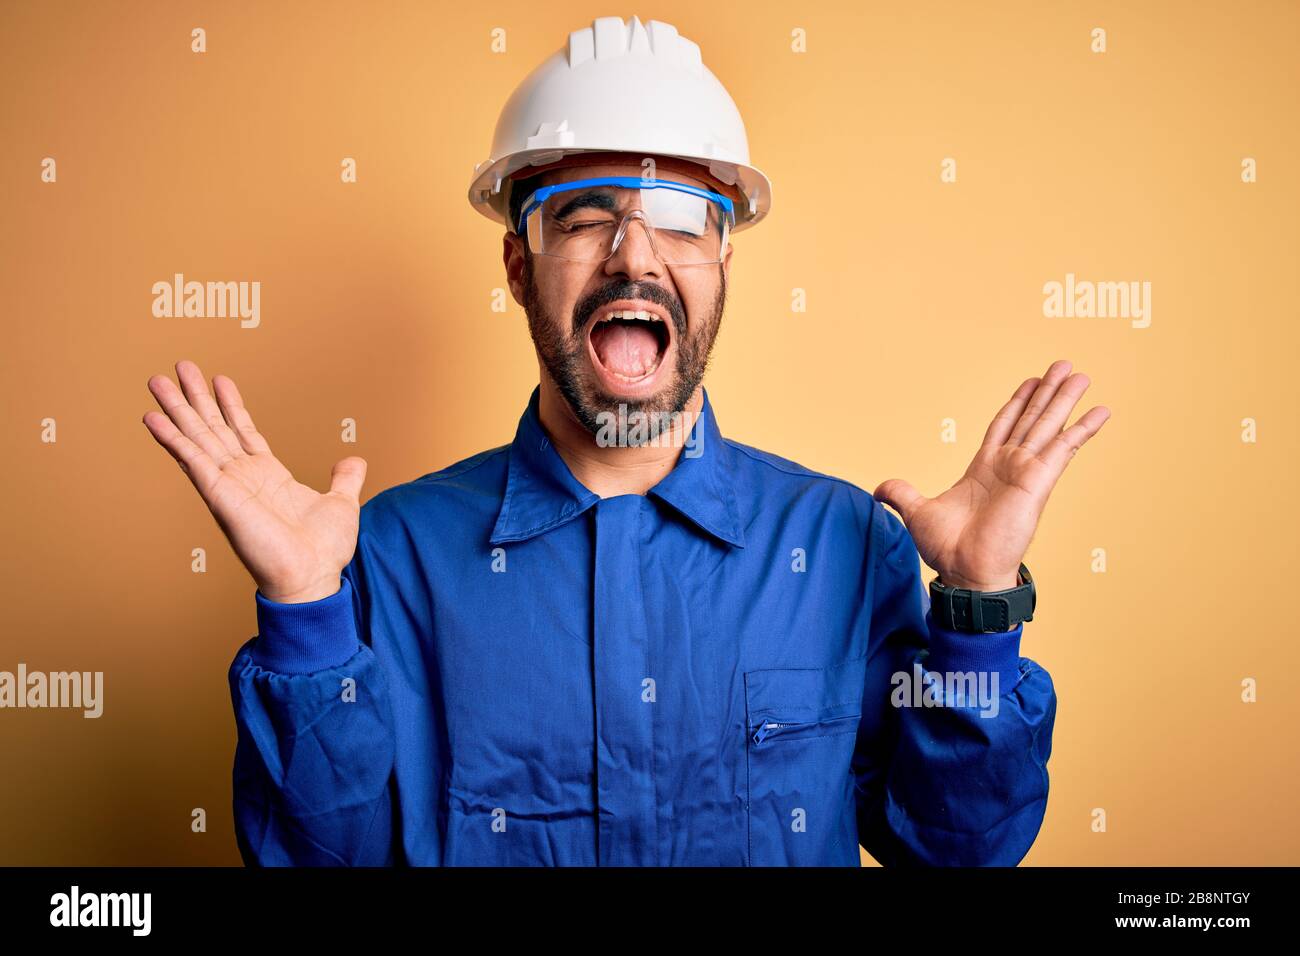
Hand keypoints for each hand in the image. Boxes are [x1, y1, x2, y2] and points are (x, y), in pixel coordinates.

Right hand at [142, 360, 366, 602]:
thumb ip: (345, 479)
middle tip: (178, 367)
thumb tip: (355, 461)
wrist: (312, 576)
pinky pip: (192, 461)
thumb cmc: (323, 551)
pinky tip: (153, 419)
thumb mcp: (341, 503)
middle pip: (213, 427)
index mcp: (268, 475)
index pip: (244, 431)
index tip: (219, 379)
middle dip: (196, 398)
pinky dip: (172, 440)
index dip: (231, 405)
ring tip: (156, 381)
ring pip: (197, 438)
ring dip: (176, 410)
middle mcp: (243, 477)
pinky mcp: (220, 495)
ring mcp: (228, 485)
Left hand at [874, 359, 1109, 592]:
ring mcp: (1026, 471)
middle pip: (1031, 418)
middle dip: (1047, 392)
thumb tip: (878, 489)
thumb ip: (901, 494)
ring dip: (1065, 400)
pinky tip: (1102, 411)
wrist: (966, 571)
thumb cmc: (948, 549)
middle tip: (1063, 366)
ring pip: (1049, 425)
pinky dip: (1084, 429)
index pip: (1003, 426)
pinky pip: (1066, 448)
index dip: (1017, 403)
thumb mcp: (916, 512)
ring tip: (1081, 375)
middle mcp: (1009, 466)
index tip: (1031, 382)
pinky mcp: (1039, 480)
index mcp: (984, 469)